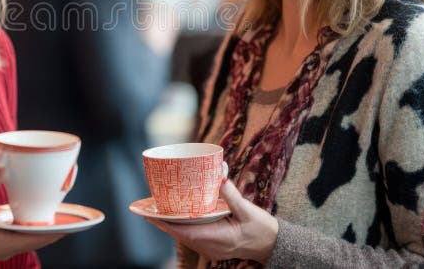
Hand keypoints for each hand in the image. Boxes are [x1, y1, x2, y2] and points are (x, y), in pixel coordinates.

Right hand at [0, 165, 64, 264]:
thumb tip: (0, 167)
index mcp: (5, 242)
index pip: (40, 237)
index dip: (60, 229)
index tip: (75, 220)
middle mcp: (7, 246)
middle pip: (39, 235)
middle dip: (54, 222)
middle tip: (69, 207)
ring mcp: (2, 245)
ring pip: (29, 234)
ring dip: (41, 222)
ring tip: (54, 206)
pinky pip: (19, 232)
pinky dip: (27, 222)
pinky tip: (29, 209)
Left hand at [146, 180, 277, 264]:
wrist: (273, 245)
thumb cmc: (262, 229)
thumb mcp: (248, 210)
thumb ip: (232, 194)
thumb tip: (219, 174)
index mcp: (218, 238)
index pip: (185, 232)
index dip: (166, 224)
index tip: (151, 215)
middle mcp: (211, 247)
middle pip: (181, 235)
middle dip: (164, 222)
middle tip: (150, 208)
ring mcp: (212, 249)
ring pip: (186, 238)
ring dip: (173, 225)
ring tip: (160, 211)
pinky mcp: (214, 247)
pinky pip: (193, 238)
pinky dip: (183, 228)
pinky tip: (180, 218)